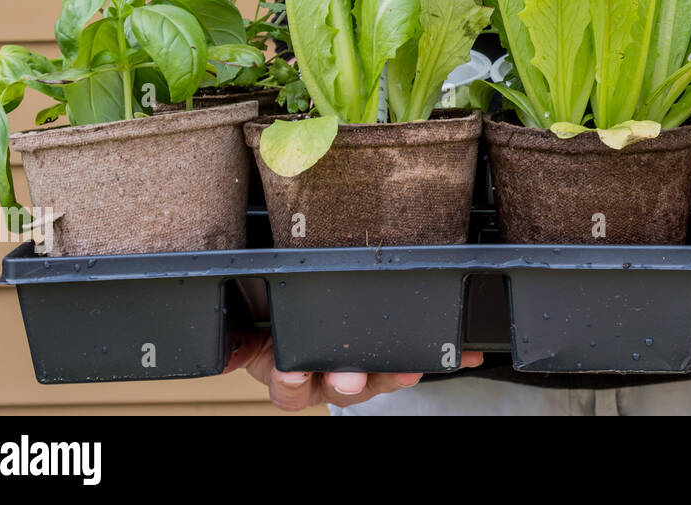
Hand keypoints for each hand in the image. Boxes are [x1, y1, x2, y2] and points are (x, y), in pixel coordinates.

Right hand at [226, 331, 484, 411]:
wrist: (305, 305)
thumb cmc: (278, 313)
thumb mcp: (253, 327)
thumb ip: (241, 338)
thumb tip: (225, 349)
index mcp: (290, 369)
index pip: (288, 385)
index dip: (290, 379)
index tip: (290, 368)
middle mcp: (327, 375)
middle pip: (337, 386)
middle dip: (347, 380)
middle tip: (350, 375)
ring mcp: (364, 367)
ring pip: (380, 376)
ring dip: (396, 372)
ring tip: (410, 366)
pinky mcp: (395, 356)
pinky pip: (418, 357)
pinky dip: (442, 356)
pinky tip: (464, 350)